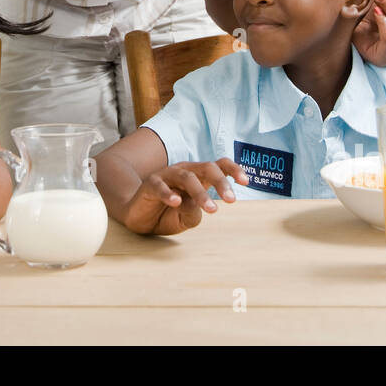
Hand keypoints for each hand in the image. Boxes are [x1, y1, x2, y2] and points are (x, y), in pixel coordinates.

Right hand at [122, 159, 248, 235]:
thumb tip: (197, 206)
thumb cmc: (167, 214)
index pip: (219, 165)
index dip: (233, 170)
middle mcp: (184, 172)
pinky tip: (176, 202)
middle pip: (206, 167)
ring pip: (186, 177)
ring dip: (201, 193)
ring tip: (211, 209)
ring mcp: (166, 176)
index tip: (246, 182)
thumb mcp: (186, 219)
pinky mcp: (150, 184)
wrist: (139, 217)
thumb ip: (194, 213)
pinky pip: (160, 186)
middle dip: (221, 182)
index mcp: (198, 177)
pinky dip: (169, 193)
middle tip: (231, 200)